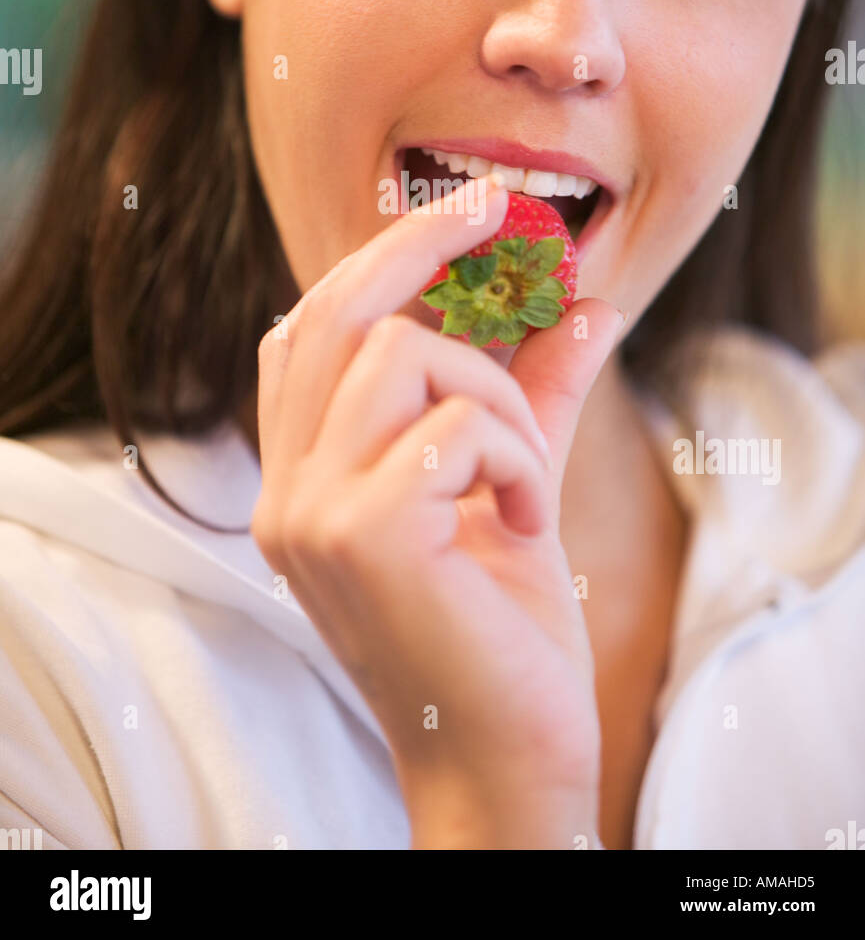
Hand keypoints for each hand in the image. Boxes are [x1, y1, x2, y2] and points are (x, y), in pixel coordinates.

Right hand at [252, 177, 623, 846]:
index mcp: (301, 478)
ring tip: (522, 482)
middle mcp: (285, 489)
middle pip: (338, 310)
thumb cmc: (501, 630)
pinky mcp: (362, 530)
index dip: (377, 257)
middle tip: (499, 211)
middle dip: (425, 245)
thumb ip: (535, 394)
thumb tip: (582, 301)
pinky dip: (518, 458)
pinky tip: (524, 523)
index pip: (308, 329)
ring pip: (410, 355)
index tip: (461, 212)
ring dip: (500, 401)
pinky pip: (460, 424)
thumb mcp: (512, 485)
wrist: (506, 760)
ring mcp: (311, 510)